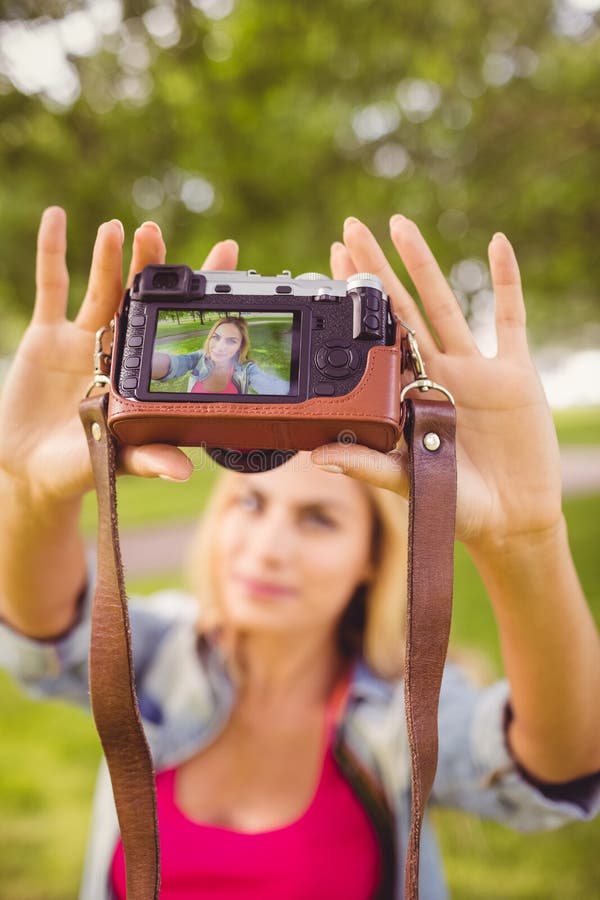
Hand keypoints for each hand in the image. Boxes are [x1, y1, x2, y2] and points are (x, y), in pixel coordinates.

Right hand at [0, 207, 238, 508]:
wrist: (32, 472)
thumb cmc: (83, 466)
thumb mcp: (116, 458)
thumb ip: (148, 458)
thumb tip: (184, 470)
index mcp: (141, 370)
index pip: (175, 323)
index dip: (198, 289)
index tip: (226, 252)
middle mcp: (117, 348)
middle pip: (137, 296)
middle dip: (148, 265)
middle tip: (156, 234)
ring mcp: (82, 339)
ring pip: (98, 287)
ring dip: (107, 256)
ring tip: (117, 229)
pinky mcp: (45, 336)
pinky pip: (49, 286)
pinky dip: (52, 251)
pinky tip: (57, 217)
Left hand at [311, 215, 562, 549]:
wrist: (510, 520)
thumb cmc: (455, 506)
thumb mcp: (409, 482)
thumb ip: (368, 464)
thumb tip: (317, 456)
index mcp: (406, 395)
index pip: (375, 337)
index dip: (355, 302)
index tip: (330, 264)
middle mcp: (435, 373)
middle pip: (401, 309)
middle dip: (376, 270)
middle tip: (349, 227)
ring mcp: (474, 369)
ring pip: (446, 304)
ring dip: (424, 263)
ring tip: (400, 223)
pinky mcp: (514, 373)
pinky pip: (510, 317)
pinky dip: (506, 280)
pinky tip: (497, 243)